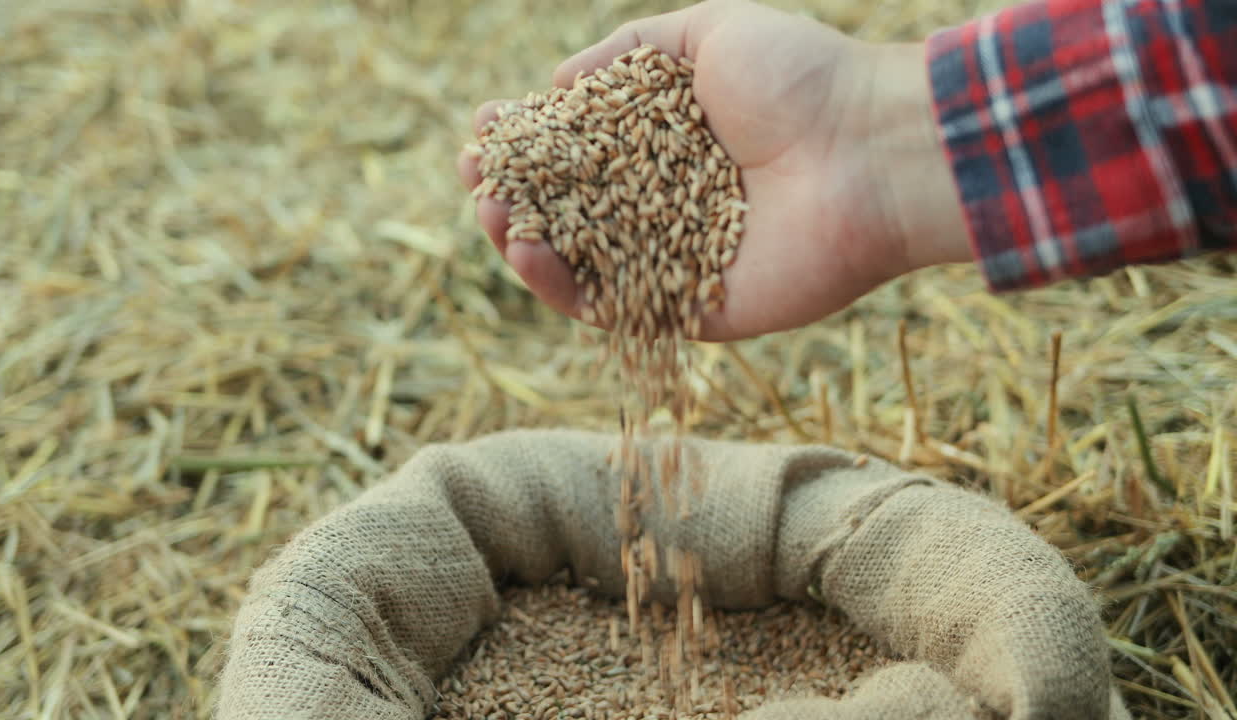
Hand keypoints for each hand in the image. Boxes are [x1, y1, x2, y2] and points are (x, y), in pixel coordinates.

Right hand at [457, 0, 971, 341]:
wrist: (870, 151)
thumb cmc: (800, 78)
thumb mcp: (707, 32)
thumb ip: (628, 51)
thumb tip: (559, 83)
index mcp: (673, 142)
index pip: (582, 148)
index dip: (530, 140)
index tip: (486, 128)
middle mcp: (670, 203)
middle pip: (572, 208)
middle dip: (515, 190)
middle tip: (476, 173)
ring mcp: (679, 260)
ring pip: (583, 262)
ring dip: (524, 239)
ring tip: (492, 212)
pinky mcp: (693, 311)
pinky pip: (614, 308)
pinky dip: (562, 287)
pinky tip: (529, 250)